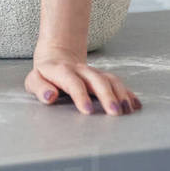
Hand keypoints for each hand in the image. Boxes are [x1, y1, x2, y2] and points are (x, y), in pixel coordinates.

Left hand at [26, 43, 142, 115]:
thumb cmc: (45, 75)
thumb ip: (39, 88)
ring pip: (110, 80)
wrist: (57, 57)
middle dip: (107, 95)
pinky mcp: (104, 77)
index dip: (80, 95)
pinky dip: (128, 94)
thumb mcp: (34, 81)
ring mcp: (94, 73)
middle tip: (115, 113)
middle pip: (96, 79)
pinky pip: (118, 83)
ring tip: (128, 110)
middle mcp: (80, 70)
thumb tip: (49, 97)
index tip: (88, 110)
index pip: (72, 81)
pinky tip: (135, 105)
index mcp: (61, 71)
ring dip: (121, 94)